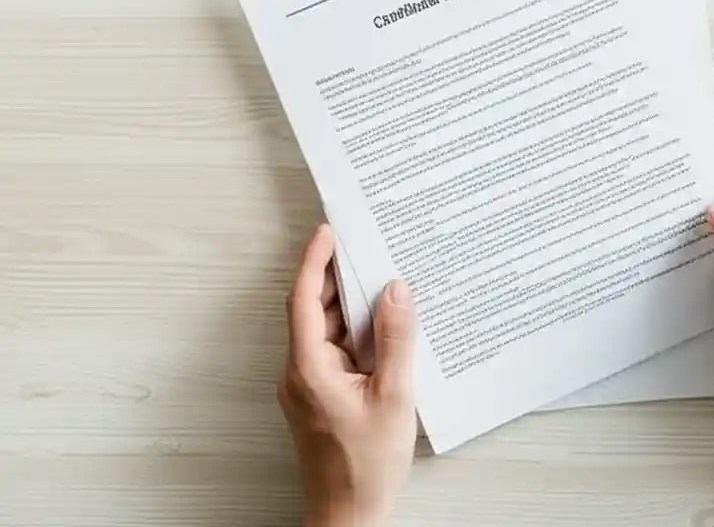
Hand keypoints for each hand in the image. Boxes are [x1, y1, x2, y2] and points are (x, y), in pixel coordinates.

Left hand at [277, 225, 417, 526]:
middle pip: (314, 311)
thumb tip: (395, 291)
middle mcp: (301, 373)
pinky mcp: (322, 397)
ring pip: (326, 332)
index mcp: (310, 368)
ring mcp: (309, 386)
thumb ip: (395, 340)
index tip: (328, 232)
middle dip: (338, 278)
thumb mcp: (393, 396)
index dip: (315, 262)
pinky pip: (335, 352)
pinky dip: (356, 333)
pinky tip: (384, 330)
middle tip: (366, 247)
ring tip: (383, 281)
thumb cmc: (366, 467)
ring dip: (351, 307)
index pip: (305, 300)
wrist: (349, 514)